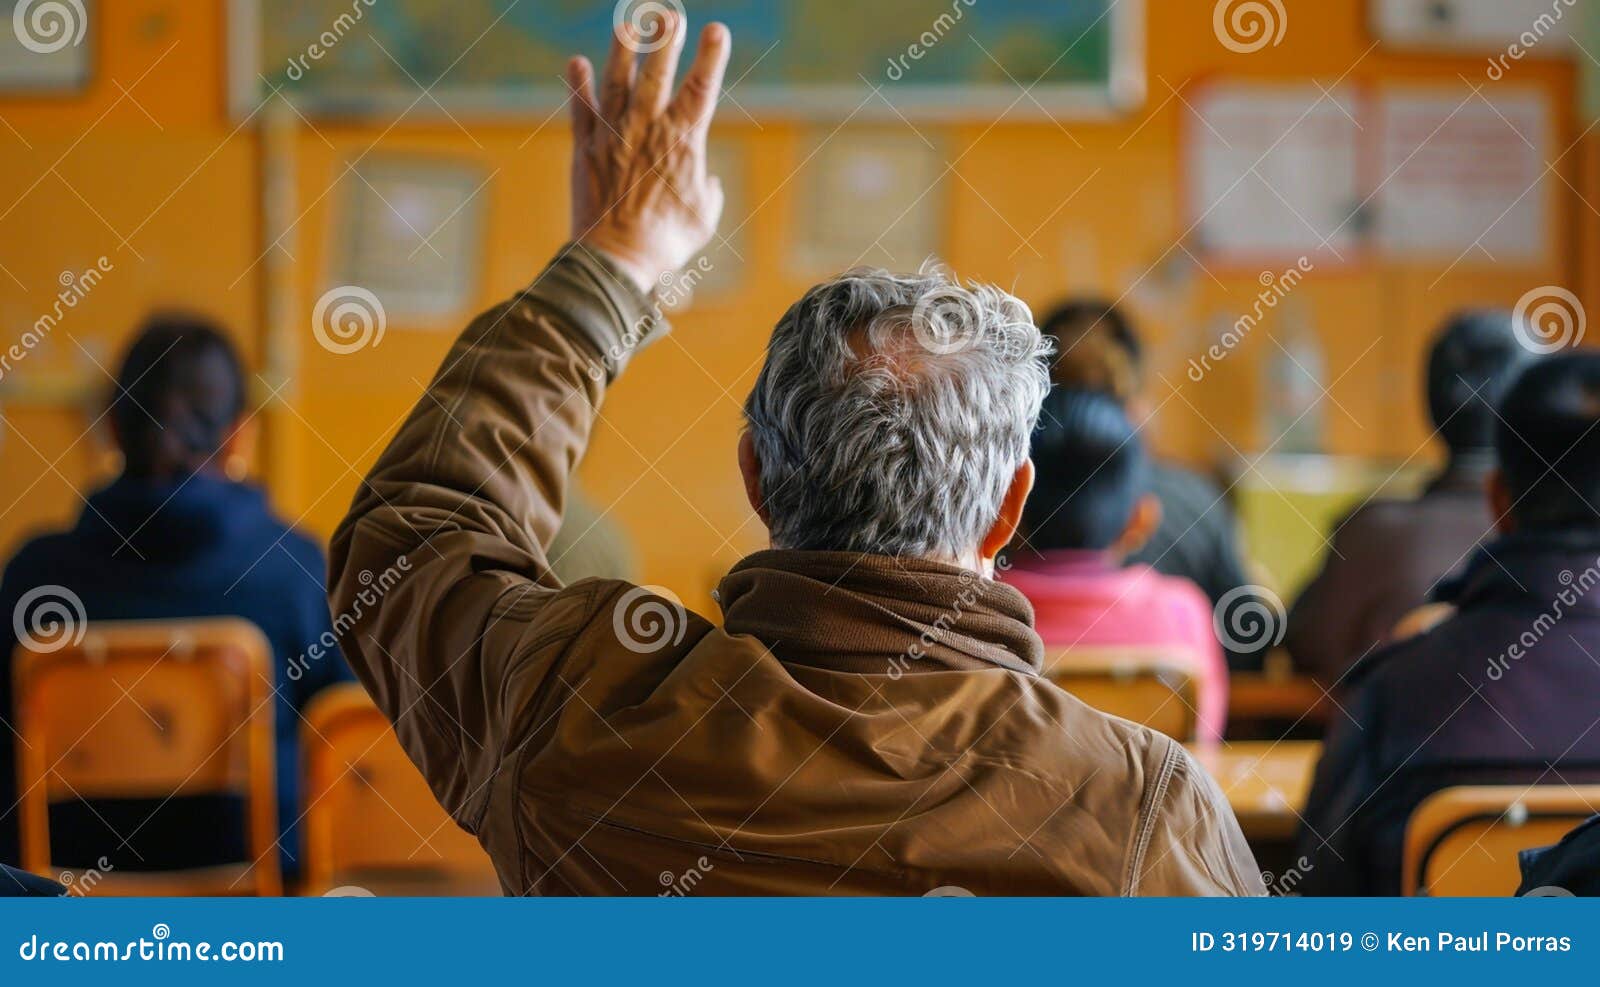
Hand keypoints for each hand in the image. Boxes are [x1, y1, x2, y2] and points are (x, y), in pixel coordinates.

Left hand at [566, 14, 729, 294]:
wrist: (616, 259)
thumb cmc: (667, 243)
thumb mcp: (703, 217)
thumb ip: (709, 190)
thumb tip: (709, 181)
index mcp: (683, 142)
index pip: (701, 88)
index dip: (710, 57)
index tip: (717, 31)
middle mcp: (647, 128)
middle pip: (657, 72)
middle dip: (665, 38)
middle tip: (670, 13)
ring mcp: (613, 134)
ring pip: (618, 80)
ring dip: (623, 47)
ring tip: (628, 20)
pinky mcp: (585, 148)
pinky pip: (581, 109)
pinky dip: (579, 85)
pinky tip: (577, 63)